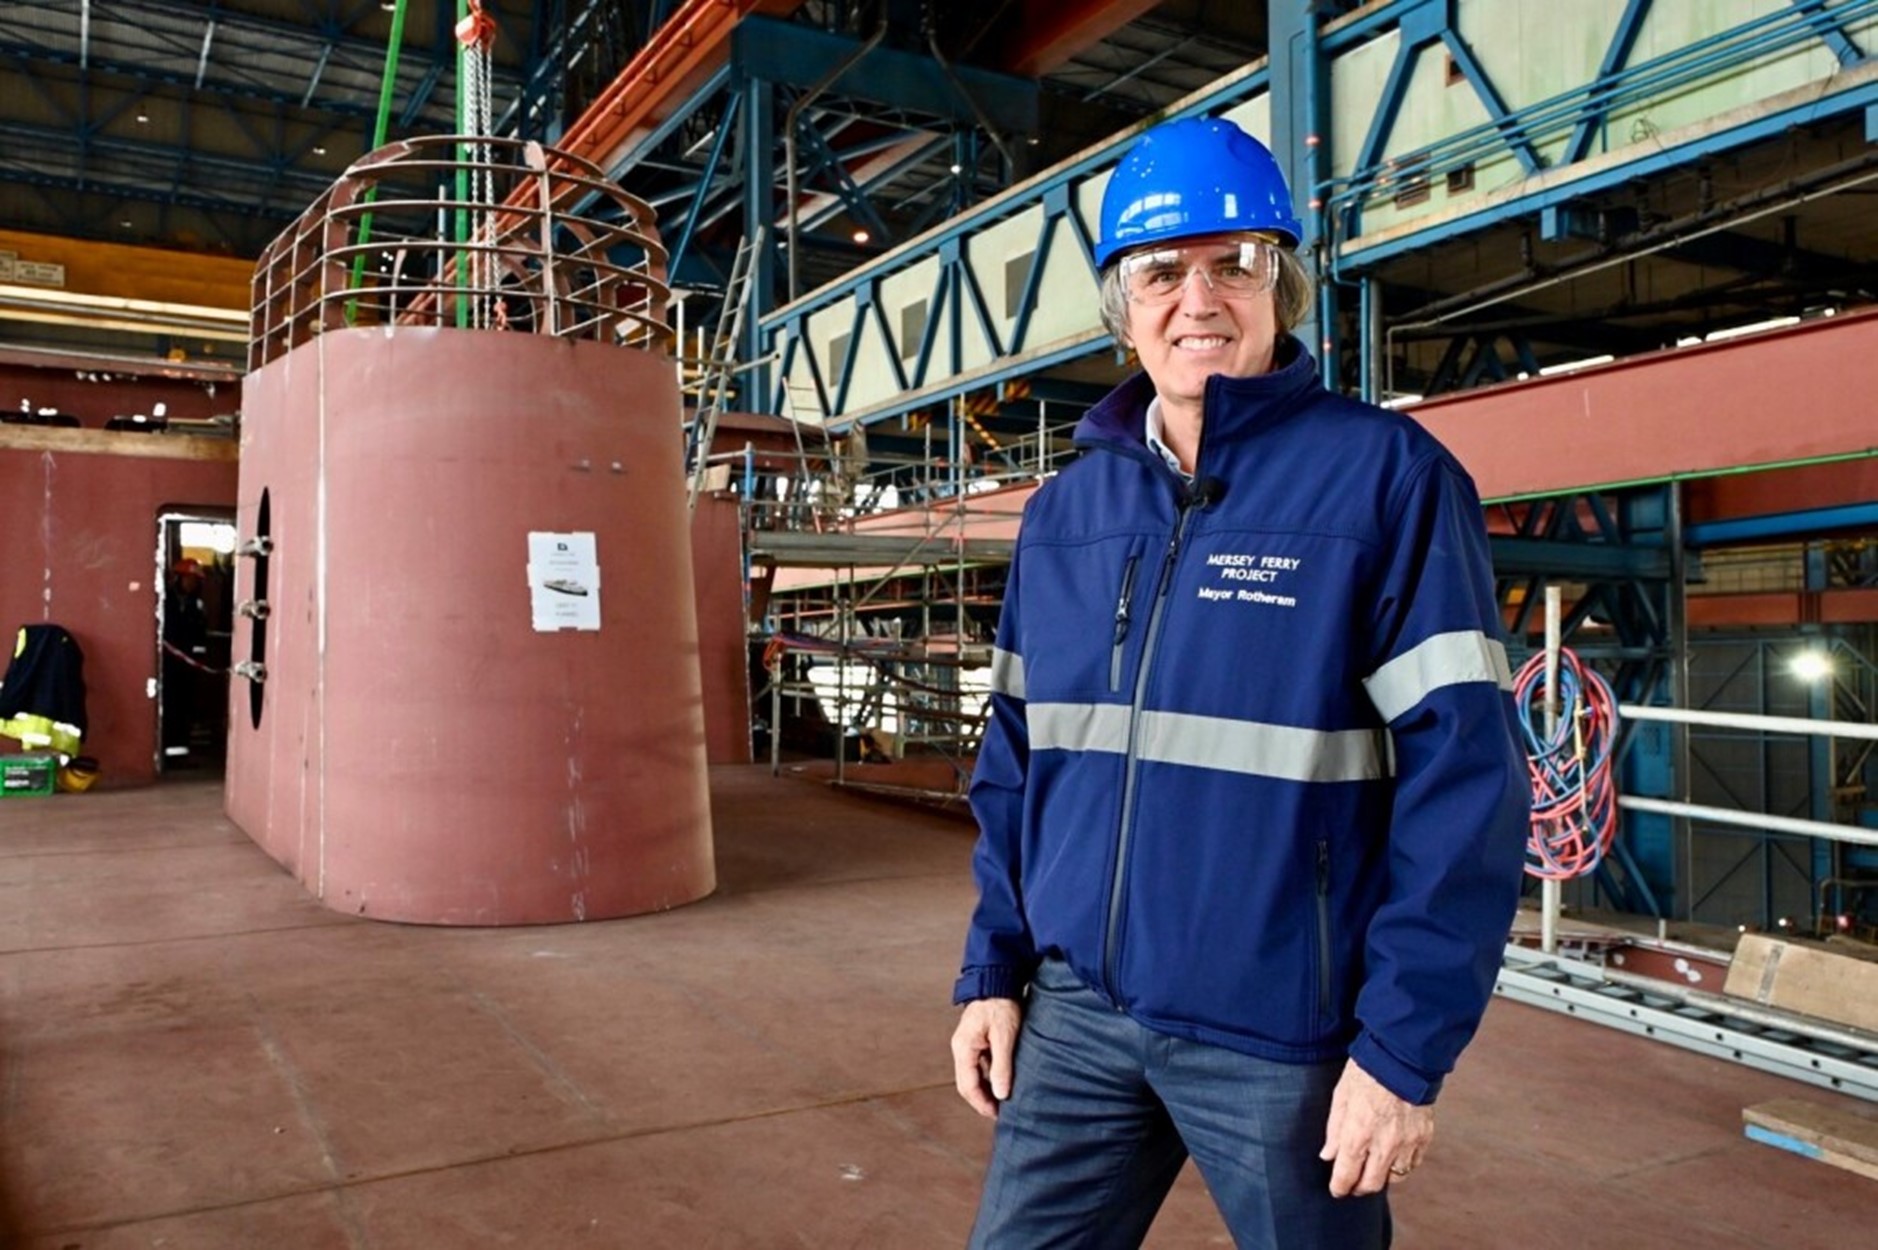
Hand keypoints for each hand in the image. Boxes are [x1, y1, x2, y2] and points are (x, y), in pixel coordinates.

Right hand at [950, 998, 1022, 1118]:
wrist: (998, 980)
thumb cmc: (1002, 1005)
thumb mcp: (1005, 1036)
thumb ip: (1001, 1066)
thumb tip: (1001, 1094)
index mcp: (963, 1048)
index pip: (967, 1085)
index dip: (981, 1103)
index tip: (997, 1115)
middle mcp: (961, 1048)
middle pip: (966, 1083)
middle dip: (981, 1100)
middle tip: (999, 1113)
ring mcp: (966, 1044)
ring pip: (971, 1075)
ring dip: (984, 1090)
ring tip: (1001, 1101)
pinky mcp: (975, 1040)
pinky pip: (977, 1065)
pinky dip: (987, 1077)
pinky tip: (1000, 1082)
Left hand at [1318, 1059, 1434, 1196]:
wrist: (1403, 1056)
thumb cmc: (1367, 1071)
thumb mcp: (1341, 1095)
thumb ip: (1334, 1129)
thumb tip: (1328, 1155)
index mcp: (1359, 1134)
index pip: (1347, 1175)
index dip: (1339, 1187)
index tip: (1336, 1189)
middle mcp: (1384, 1144)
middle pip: (1372, 1184)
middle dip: (1359, 1188)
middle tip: (1352, 1183)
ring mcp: (1407, 1143)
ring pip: (1395, 1178)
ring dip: (1382, 1177)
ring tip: (1373, 1168)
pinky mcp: (1424, 1137)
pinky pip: (1413, 1164)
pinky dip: (1402, 1165)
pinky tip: (1393, 1156)